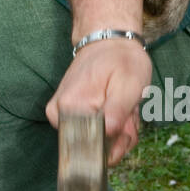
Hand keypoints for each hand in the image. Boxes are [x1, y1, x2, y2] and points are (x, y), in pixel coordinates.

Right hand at [46, 40, 152, 165]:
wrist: (108, 41)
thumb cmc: (121, 60)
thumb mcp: (130, 85)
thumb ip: (116, 116)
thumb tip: (105, 142)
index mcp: (72, 109)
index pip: (95, 148)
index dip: (118, 141)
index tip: (128, 123)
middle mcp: (59, 115)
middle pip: (95, 148)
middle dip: (120, 136)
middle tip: (130, 113)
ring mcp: (60, 116)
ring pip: (97, 143)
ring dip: (118, 130)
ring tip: (125, 109)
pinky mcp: (64, 116)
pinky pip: (92, 134)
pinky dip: (112, 127)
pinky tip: (118, 111)